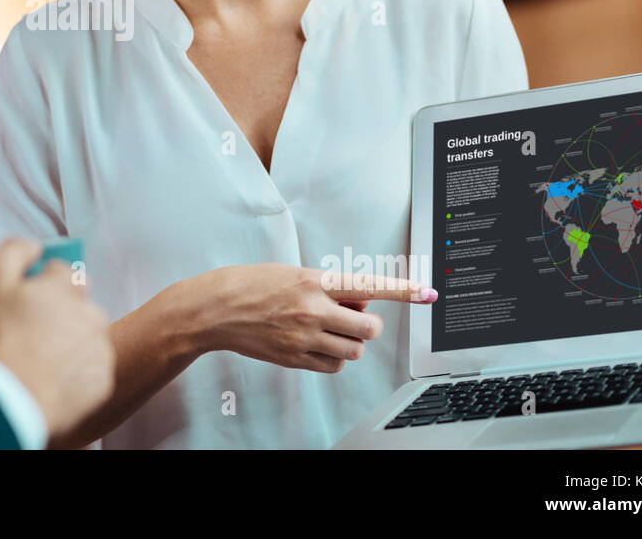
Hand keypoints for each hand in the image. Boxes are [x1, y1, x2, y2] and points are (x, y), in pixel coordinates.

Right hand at [0, 238, 114, 439]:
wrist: (1, 406)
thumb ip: (14, 251)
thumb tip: (34, 245)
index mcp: (65, 287)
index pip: (61, 271)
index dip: (40, 284)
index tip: (23, 301)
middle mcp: (90, 314)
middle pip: (79, 304)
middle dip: (61, 311)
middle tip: (30, 333)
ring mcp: (98, 351)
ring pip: (87, 337)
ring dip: (70, 342)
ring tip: (38, 361)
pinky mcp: (101, 384)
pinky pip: (90, 370)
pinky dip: (75, 373)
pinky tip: (49, 381)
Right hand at [197, 265, 436, 372]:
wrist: (215, 309)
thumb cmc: (250, 285)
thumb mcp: (293, 274)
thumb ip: (329, 286)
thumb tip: (359, 299)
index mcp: (314, 281)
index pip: (369, 285)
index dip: (403, 291)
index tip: (426, 293)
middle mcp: (313, 309)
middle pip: (368, 328)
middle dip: (367, 324)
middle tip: (353, 317)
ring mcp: (304, 336)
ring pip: (354, 351)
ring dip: (351, 343)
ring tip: (331, 330)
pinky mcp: (295, 358)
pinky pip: (333, 366)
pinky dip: (334, 359)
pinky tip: (318, 344)